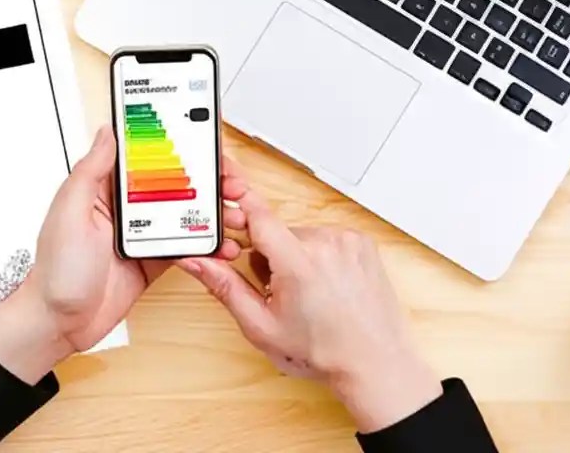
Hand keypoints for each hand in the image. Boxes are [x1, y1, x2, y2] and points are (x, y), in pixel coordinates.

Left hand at [0, 127, 243, 382]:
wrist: (60, 324)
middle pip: (173, 183)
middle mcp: (124, 209)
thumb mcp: (70, 211)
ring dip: (211, 213)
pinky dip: (206, 245)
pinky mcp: (152, 260)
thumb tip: (108, 132)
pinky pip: (186, 246)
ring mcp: (141, 235)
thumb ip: (91, 170)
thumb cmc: (56, 271)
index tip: (202, 142)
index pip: (145, 157)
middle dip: (206, 180)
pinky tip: (221, 244)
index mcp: (103, 189)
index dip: (175, 146)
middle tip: (230, 182)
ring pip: (185, 214)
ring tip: (232, 215)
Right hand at [177, 158, 441, 432]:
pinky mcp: (362, 242)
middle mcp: (326, 242)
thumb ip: (225, 286)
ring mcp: (348, 240)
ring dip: (296, 256)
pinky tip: (327, 285)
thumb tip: (196, 261)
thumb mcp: (262, 325)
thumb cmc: (322, 351)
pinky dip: (320, 256)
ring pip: (301, 235)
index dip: (238, 208)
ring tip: (308, 293)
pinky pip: (327, 238)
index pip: (257, 215)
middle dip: (269, 256)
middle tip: (278, 292)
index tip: (226, 207)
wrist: (373, 362)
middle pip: (277, 232)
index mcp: (298, 262)